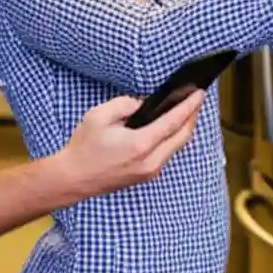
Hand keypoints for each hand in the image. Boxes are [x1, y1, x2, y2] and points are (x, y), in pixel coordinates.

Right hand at [49, 89, 204, 198]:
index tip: (199, 93)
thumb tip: (142, 104)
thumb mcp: (99, 116)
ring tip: (186, 111)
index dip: (189, 106)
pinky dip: (173, 139)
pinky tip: (170, 128)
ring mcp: (150, 172)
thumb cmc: (84, 147)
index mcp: (140, 145)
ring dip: (184, 128)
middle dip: (192, 116)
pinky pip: (167, 154)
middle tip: (196, 99)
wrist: (74, 178)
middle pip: (182, 137)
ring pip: (176, 147)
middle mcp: (151, 161)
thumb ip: (125, 105)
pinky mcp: (146, 176)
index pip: (174, 123)